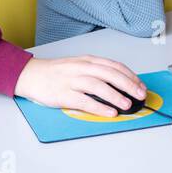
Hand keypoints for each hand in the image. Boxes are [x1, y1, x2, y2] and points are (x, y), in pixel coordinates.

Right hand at [14, 55, 146, 116]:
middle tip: (140, 95)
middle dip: (128, 84)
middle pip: (109, 74)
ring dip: (115, 95)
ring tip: (127, 104)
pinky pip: (84, 101)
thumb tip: (119, 84)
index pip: (114, 66)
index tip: (140, 85)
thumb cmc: (56, 72)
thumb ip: (96, 72)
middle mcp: (81, 68)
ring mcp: (72, 81)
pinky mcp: (63, 94)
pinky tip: (109, 112)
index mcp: (87, 60)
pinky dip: (99, 107)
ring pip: (98, 86)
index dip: (130, 76)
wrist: (31, 74)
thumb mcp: (78, 65)